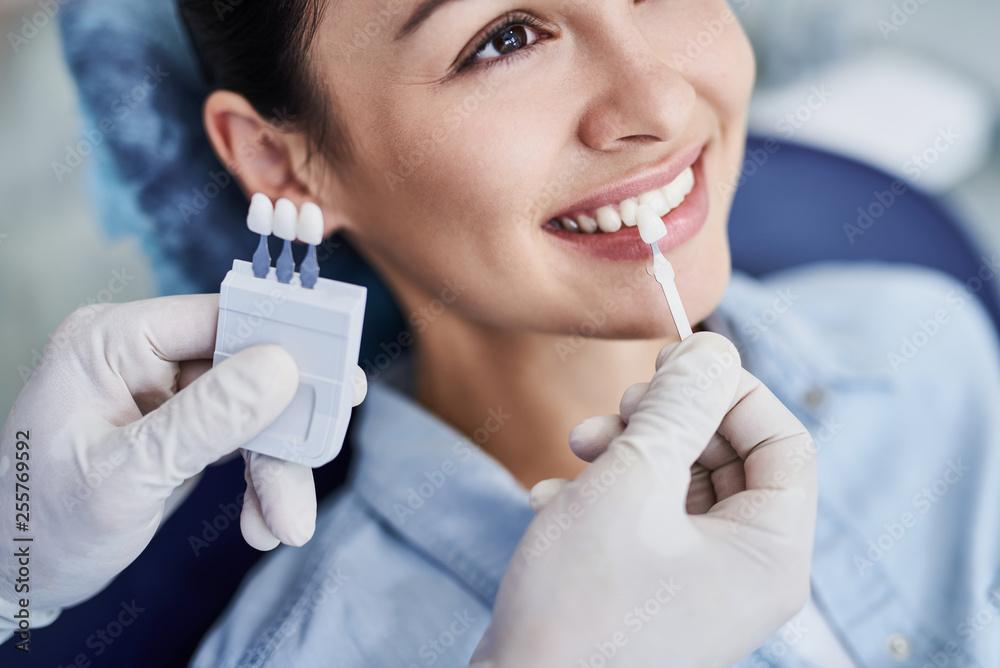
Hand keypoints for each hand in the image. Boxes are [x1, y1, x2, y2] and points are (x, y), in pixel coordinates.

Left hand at [0, 295, 365, 613]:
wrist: (18, 577)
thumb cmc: (40, 521)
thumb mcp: (125, 475)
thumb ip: (205, 420)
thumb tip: (282, 367)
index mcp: (114, 342)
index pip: (219, 317)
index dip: (283, 340)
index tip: (336, 372)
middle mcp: (145, 357)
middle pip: (249, 368)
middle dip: (283, 428)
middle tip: (319, 457)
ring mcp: (170, 394)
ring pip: (257, 411)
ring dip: (278, 467)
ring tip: (285, 521)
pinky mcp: (187, 429)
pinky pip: (246, 442)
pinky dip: (262, 481)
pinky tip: (264, 521)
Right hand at [470, 333, 817, 666]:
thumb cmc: (580, 605)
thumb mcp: (631, 484)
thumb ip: (678, 407)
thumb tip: (713, 349)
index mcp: (770, 553)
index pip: (784, 441)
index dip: (732, 390)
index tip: (672, 361)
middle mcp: (747, 570)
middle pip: (731, 456)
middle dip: (669, 418)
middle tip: (615, 408)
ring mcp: (700, 582)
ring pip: (683, 481)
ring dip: (631, 449)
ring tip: (576, 447)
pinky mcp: (656, 588)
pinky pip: (650, 517)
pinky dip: (608, 492)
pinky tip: (555, 495)